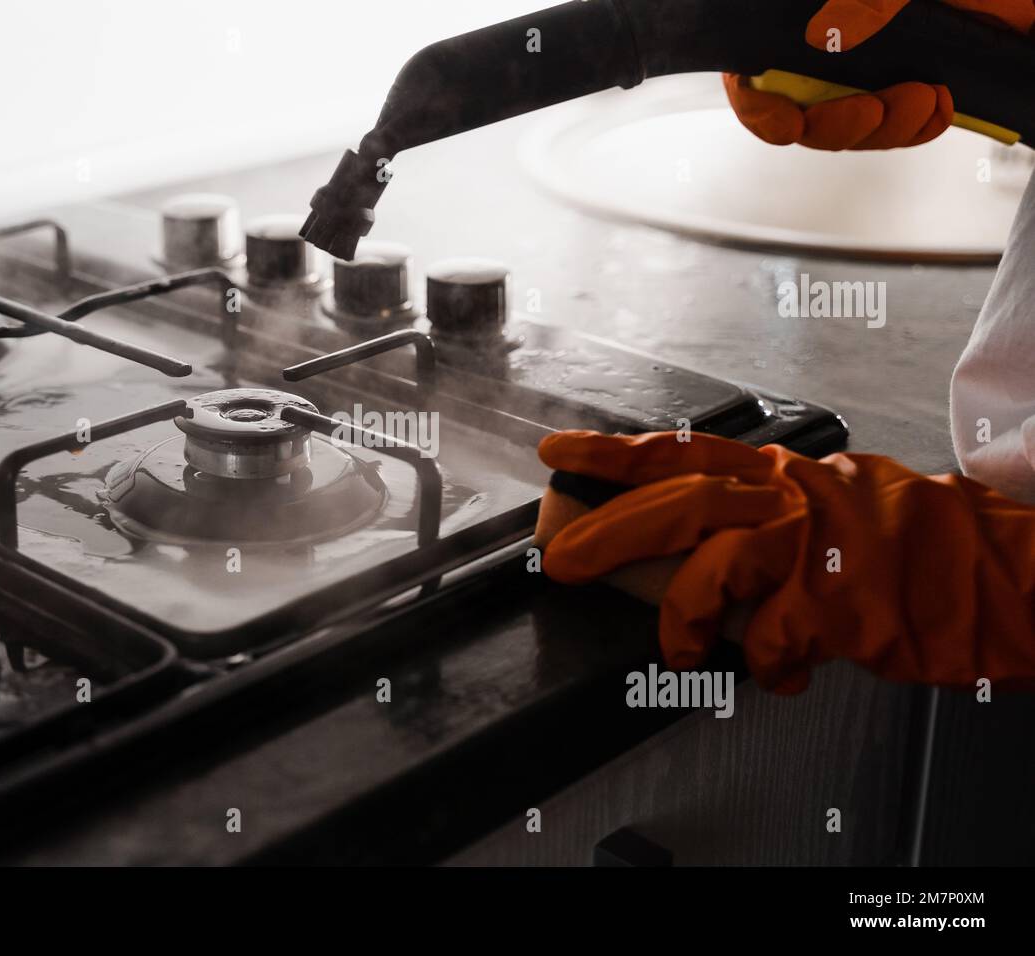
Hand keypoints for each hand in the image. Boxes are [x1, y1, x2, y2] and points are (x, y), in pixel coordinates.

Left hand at [537, 431, 1034, 692]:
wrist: (992, 572)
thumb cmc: (904, 543)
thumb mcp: (824, 505)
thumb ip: (759, 514)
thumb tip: (688, 544)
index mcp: (781, 474)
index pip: (681, 452)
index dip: (613, 452)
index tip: (557, 451)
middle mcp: (792, 499)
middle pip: (683, 504)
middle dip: (612, 530)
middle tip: (565, 558)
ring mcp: (816, 548)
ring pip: (718, 564)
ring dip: (682, 613)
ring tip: (674, 648)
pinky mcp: (838, 602)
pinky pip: (769, 636)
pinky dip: (762, 663)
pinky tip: (777, 670)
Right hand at [723, 0, 1033, 149]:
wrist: (1029, 0)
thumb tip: (822, 28)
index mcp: (809, 18)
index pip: (753, 75)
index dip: (758, 105)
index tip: (786, 123)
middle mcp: (829, 45)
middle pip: (799, 113)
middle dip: (837, 124)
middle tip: (875, 111)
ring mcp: (867, 70)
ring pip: (847, 130)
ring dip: (884, 128)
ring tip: (926, 98)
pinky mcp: (905, 88)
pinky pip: (892, 130)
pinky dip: (915, 128)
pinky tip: (939, 106)